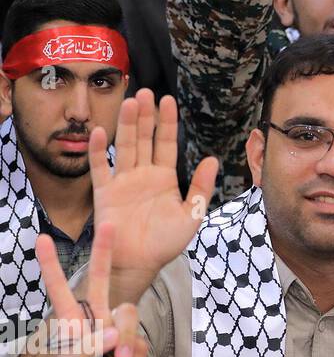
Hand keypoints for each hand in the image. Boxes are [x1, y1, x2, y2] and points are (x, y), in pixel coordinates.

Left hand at [36, 224, 148, 356]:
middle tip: (109, 225)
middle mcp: (97, 320)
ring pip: (129, 317)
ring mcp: (119, 331)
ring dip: (126, 345)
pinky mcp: (136, 344)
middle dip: (105, 253)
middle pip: (103, 281)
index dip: (51, 266)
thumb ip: (86, 349)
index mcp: (72, 324)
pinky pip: (141, 342)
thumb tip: (114, 334)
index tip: (40, 239)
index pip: (61, 290)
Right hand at [89, 89, 217, 303]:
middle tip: (146, 92)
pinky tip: (99, 131)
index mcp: (164, 178)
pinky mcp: (104, 193)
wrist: (140, 264)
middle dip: (146, 116)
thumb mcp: (191, 215)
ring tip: (130, 103)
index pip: (166, 143)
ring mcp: (122, 182)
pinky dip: (98, 151)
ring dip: (126, 125)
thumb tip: (212, 160)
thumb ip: (200, 188)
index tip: (169, 100)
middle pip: (144, 139)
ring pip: (125, 147)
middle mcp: (142, 175)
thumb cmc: (165, 243)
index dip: (167, 123)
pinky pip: (100, 168)